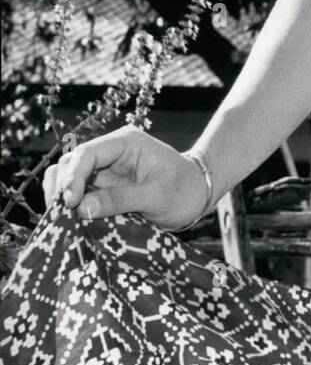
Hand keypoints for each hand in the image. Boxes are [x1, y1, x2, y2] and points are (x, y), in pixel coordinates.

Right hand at [42, 125, 210, 229]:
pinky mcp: (103, 187)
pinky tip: (70, 221)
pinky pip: (78, 194)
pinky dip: (70, 206)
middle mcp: (110, 152)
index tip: (69, 203)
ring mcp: (105, 170)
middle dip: (61, 187)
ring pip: (68, 177)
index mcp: (125, 143)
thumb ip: (121, 200)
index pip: (86, 154)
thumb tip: (81, 208)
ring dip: (61, 197)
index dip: (72, 178)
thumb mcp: (158, 196)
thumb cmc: (185, 189)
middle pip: (70, 162)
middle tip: (59, 216)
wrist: (198, 194)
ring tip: (62, 220)